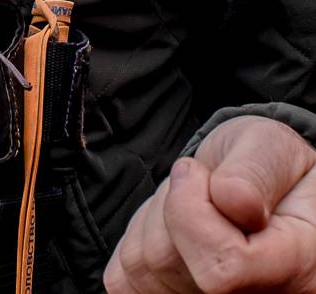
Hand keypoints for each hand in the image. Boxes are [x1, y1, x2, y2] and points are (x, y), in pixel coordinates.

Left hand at [105, 115, 315, 292]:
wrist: (262, 188)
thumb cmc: (271, 167)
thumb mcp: (270, 147)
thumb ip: (252, 172)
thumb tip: (231, 201)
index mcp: (299, 270)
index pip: (221, 269)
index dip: (191, 211)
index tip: (203, 174)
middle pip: (168, 262)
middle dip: (171, 205)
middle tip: (204, 188)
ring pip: (143, 265)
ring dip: (156, 220)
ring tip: (196, 207)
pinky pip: (126, 279)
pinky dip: (138, 240)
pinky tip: (175, 229)